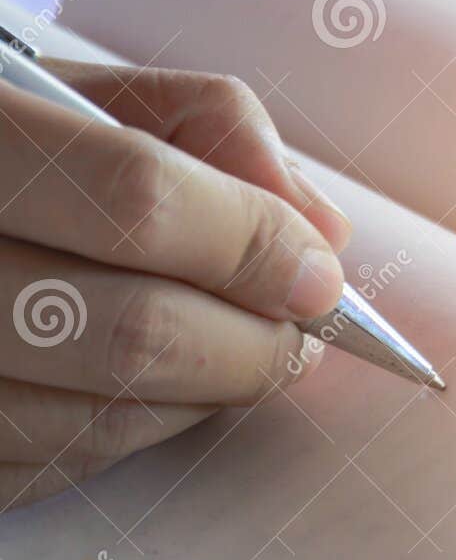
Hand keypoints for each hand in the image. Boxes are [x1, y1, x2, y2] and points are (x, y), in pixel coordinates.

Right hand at [0, 60, 351, 510]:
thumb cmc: (8, 138)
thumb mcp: (87, 93)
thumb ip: (214, 129)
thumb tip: (320, 232)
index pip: (141, 202)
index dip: (254, 244)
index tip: (318, 273)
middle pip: (137, 332)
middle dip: (255, 344)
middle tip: (297, 333)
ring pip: (106, 418)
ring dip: (205, 395)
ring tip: (229, 350)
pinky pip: (57, 466)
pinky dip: (131, 429)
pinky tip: (140, 381)